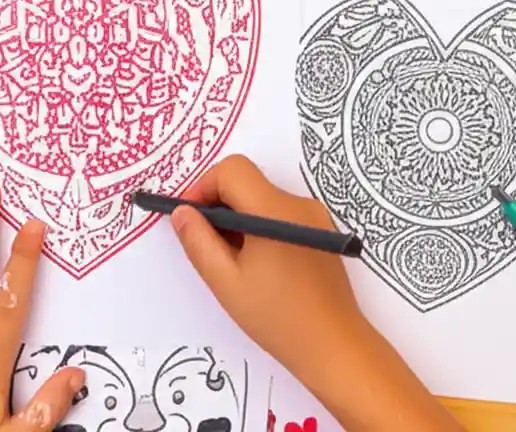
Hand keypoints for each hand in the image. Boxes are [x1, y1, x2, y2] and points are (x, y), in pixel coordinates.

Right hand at [170, 156, 461, 430]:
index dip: (203, 187)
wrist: (334, 346)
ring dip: (237, 217)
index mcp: (275, 211)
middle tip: (204, 241)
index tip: (189, 217)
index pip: (232, 170)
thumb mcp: (226, 281)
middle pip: (247, 181)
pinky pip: (279, 213)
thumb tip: (181, 212)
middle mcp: (298, 205)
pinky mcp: (320, 231)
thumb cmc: (278, 317)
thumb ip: (198, 241)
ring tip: (230, 259)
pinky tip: (254, 263)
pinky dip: (258, 226)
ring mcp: (313, 217)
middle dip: (218, 203)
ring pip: (261, 198)